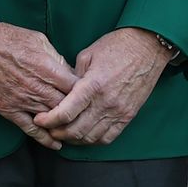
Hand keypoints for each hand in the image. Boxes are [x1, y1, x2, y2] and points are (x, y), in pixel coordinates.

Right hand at [0, 22, 78, 149]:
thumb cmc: (9, 38)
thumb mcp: (39, 40)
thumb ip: (57, 59)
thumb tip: (69, 73)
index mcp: (47, 68)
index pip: (75, 88)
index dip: (85, 94)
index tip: (89, 96)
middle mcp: (37, 87)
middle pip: (66, 107)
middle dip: (77, 112)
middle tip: (86, 117)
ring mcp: (22, 100)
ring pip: (50, 120)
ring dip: (64, 127)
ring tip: (76, 132)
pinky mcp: (8, 109)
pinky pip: (30, 129)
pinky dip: (44, 138)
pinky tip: (56, 144)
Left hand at [32, 27, 167, 145]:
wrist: (147, 46)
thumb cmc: (117, 45)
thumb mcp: (88, 54)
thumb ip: (73, 76)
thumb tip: (63, 91)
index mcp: (93, 85)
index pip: (66, 113)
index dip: (49, 120)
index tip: (39, 119)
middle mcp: (106, 102)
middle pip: (76, 130)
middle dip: (58, 132)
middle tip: (49, 129)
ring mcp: (119, 111)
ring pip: (91, 137)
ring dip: (74, 139)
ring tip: (64, 133)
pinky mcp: (128, 115)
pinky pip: (108, 137)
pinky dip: (93, 140)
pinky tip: (84, 135)